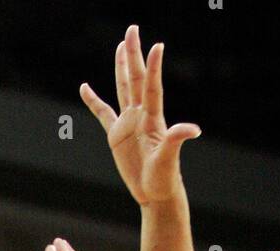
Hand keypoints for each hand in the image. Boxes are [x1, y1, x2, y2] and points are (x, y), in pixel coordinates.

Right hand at [80, 24, 199, 205]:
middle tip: (133, 29)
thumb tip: (194, 130)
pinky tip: (85, 88)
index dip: (154, 67)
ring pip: (123, 88)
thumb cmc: (164, 177)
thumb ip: (177, 140)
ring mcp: (128, 122)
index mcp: (152, 119)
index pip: (152, 87)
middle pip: (135, 78)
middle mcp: (140, 115)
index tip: (157, 45)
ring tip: (121, 46)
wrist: (155, 192)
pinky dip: (93, 101)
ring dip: (121, 67)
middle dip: (134, 54)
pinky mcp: (116, 134)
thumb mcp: (169, 159)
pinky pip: (103, 113)